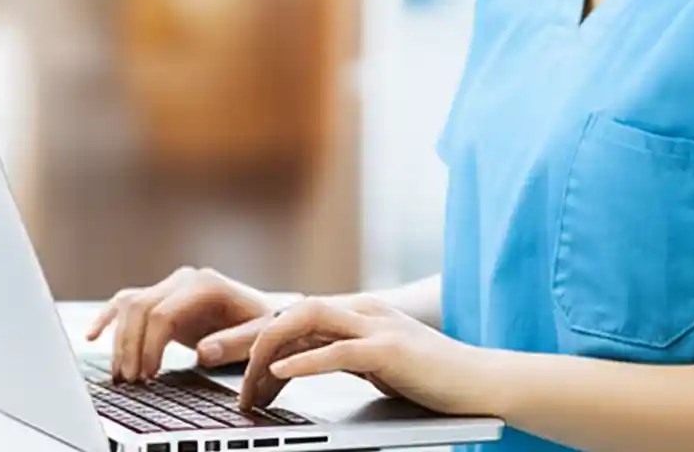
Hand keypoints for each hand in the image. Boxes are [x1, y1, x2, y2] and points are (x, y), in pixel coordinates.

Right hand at [86, 267, 276, 381]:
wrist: (268, 315)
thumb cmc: (268, 326)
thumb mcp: (263, 335)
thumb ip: (237, 342)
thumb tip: (204, 351)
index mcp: (206, 285)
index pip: (163, 313)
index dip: (150, 346)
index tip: (148, 375)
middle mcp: (185, 279)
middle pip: (140, 308)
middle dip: (130, 347)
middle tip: (131, 380)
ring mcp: (171, 286)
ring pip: (129, 305)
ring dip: (119, 340)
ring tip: (122, 375)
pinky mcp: (162, 297)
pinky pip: (126, 302)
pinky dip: (108, 318)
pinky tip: (92, 336)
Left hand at [239, 296, 496, 416]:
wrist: (483, 382)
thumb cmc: (427, 378)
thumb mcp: (369, 365)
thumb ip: (332, 357)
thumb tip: (283, 372)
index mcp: (352, 313)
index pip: (289, 316)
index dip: (252, 339)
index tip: (225, 365)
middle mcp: (359, 310)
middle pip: (287, 310)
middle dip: (245, 336)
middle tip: (211, 360)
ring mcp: (375, 326)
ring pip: (305, 320)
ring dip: (266, 347)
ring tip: (241, 375)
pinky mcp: (390, 350)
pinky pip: (338, 351)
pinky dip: (306, 360)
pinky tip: (280, 371)